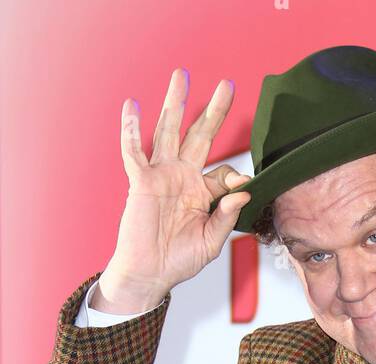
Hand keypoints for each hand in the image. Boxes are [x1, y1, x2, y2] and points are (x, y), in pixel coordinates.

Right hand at [96, 67, 251, 311]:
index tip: (240, 186)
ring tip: (181, 76)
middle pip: (200, 136)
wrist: (151, 274)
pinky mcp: (141, 181)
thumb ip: (226, 216)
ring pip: (169, 132)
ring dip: (174, 104)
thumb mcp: (211, 241)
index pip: (225, 171)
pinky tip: (133, 106)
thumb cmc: (180, 260)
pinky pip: (134, 151)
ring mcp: (162, 175)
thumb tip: (242, 191)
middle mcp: (184, 177)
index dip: (235, 175)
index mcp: (203, 192)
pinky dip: (132, 129)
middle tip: (227, 85)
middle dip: (213, 111)